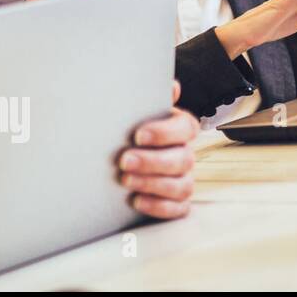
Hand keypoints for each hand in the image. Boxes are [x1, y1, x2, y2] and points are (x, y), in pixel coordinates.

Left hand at [118, 80, 197, 219]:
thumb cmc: (125, 130)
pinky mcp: (175, 202)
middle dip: (153, 161)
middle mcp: (184, 153)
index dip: (164, 132)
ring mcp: (182, 179)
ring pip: (182, 186)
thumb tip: (171, 86)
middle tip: (125, 161)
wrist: (110, 158)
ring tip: (126, 181)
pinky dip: (160, 207)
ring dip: (153, 184)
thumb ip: (146, 98)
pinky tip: (136, 201)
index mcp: (177, 128)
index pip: (185, 128)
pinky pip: (179, 209)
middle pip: (182, 159)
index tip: (138, 135)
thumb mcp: (130, 110)